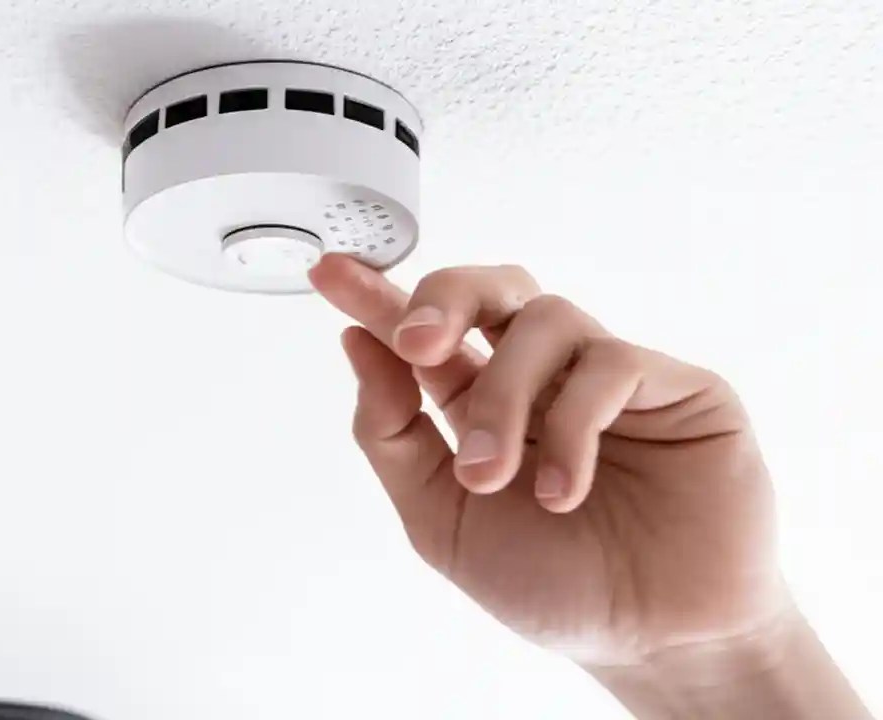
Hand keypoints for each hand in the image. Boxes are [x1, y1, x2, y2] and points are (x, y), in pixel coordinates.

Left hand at [309, 255, 789, 666]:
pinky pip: (609, 363)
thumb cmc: (557, 587)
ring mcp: (610, 379)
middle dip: (443, 299)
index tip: (329, 273)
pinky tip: (561, 491)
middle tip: (416, 344)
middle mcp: (545, 381)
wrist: (656, 645)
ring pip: (543, 319)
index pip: (428, 335)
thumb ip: (394, 434)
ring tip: (490, 476)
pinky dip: (570, 425)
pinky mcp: (678, 387)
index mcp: (484, 407)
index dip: (379, 298)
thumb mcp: (441, 520)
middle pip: (491, 290)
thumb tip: (356, 344)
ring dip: (502, 397)